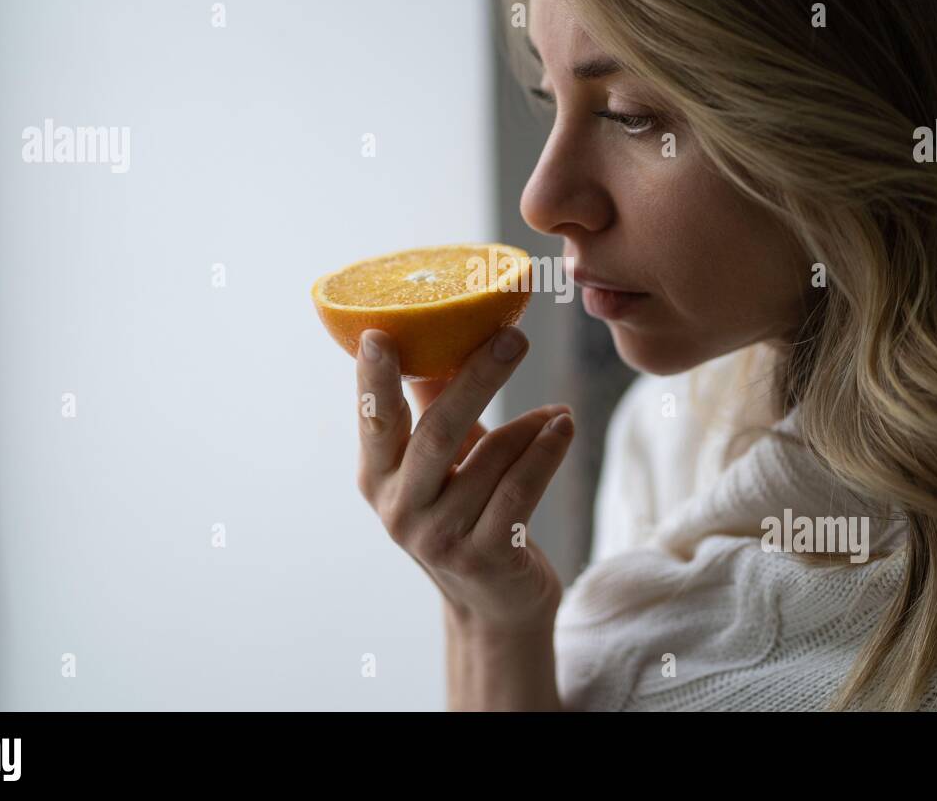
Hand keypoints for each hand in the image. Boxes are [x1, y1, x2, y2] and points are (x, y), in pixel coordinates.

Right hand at [354, 325, 573, 632]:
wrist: (494, 605)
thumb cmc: (466, 513)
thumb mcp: (440, 465)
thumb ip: (432, 406)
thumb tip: (437, 330)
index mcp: (376, 477)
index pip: (373, 420)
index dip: (374, 379)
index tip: (381, 333)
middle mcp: (398, 508)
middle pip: (438, 432)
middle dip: (479, 380)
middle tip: (514, 339)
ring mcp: (440, 537)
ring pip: (493, 457)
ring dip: (532, 426)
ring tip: (557, 414)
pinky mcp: (484, 556)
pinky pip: (522, 488)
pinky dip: (547, 450)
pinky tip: (563, 425)